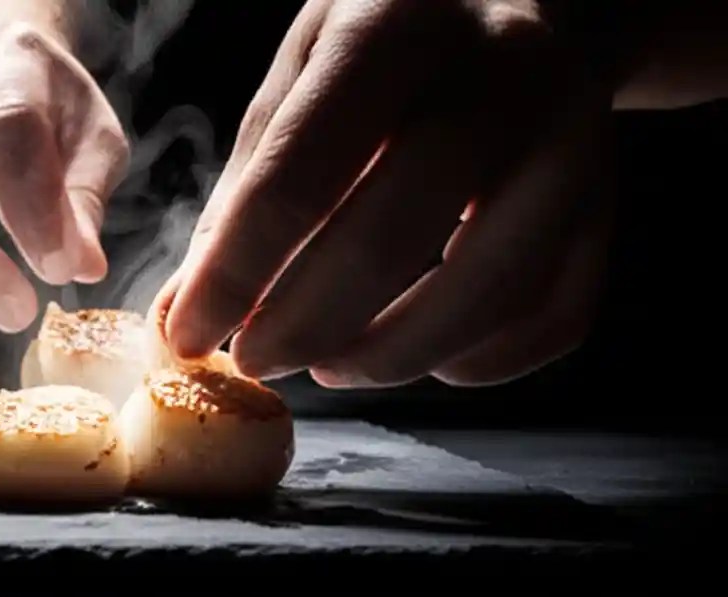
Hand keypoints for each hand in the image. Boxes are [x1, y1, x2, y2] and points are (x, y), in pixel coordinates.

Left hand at [158, 0, 615, 386]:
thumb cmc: (393, 43)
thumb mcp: (307, 71)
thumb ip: (249, 185)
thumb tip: (186, 308)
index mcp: (395, 25)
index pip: (300, 170)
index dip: (236, 271)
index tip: (186, 335)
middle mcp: (501, 75)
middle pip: (394, 232)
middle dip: (307, 322)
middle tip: (254, 360)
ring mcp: (574, 139)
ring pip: (487, 289)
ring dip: (391, 356)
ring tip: (327, 363)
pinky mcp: (610, 201)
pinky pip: (553, 315)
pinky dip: (476, 360)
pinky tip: (417, 355)